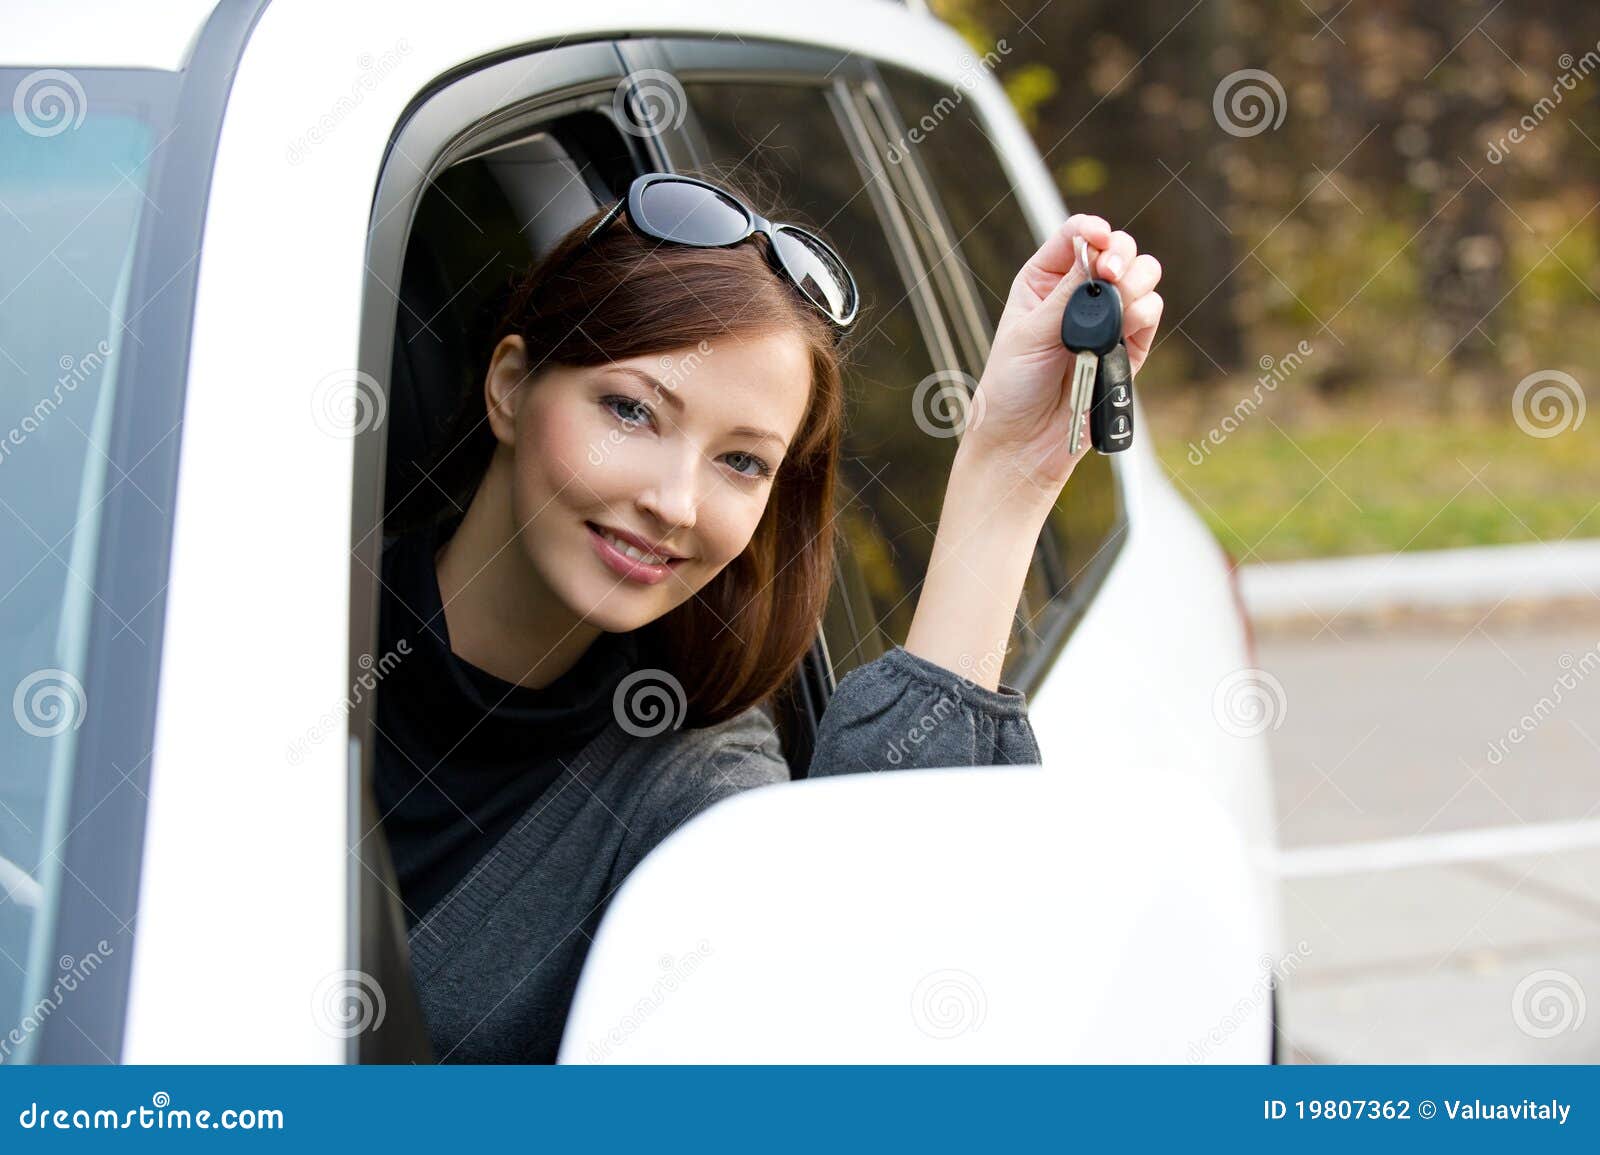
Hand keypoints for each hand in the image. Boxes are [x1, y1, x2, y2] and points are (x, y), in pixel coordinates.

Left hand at [965, 214, 1162, 490]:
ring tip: (1117, 307)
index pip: (1076, 237)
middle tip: (1111, 275)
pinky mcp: (1130, 347)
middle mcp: (1079, 293)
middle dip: (1121, 256)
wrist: (1025, 442)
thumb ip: (1067, 295)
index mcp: (1044, 281)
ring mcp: (1107, 319)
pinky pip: (1151, 314)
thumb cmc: (1012, 387)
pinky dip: (1144, 314)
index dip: (1093, 231)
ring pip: (1143, 277)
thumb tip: (1099, 258)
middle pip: (1118, 250)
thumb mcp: (1030, 333)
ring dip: (1136, 284)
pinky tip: (1124, 328)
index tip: (1100, 238)